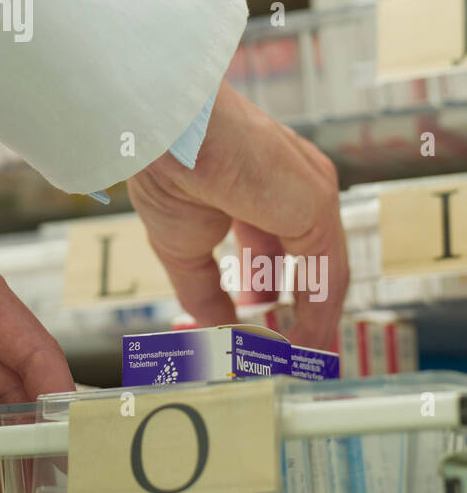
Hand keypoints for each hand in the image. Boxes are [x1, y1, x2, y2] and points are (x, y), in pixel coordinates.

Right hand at [127, 82, 347, 348]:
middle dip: (296, 307)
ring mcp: (308, 193)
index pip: (275, 241)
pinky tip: (303, 344)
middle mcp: (291, 184)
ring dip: (311, 322)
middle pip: (307, 258)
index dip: (265, 285)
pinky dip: (317, 316)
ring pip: (322, 270)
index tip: (254, 320)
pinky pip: (327, 273)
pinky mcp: (317, 206)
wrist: (167, 133)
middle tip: (285, 350)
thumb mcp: (181, 246)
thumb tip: (212, 333)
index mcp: (257, 181)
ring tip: (297, 359)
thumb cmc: (167, 168)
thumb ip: (203, 291)